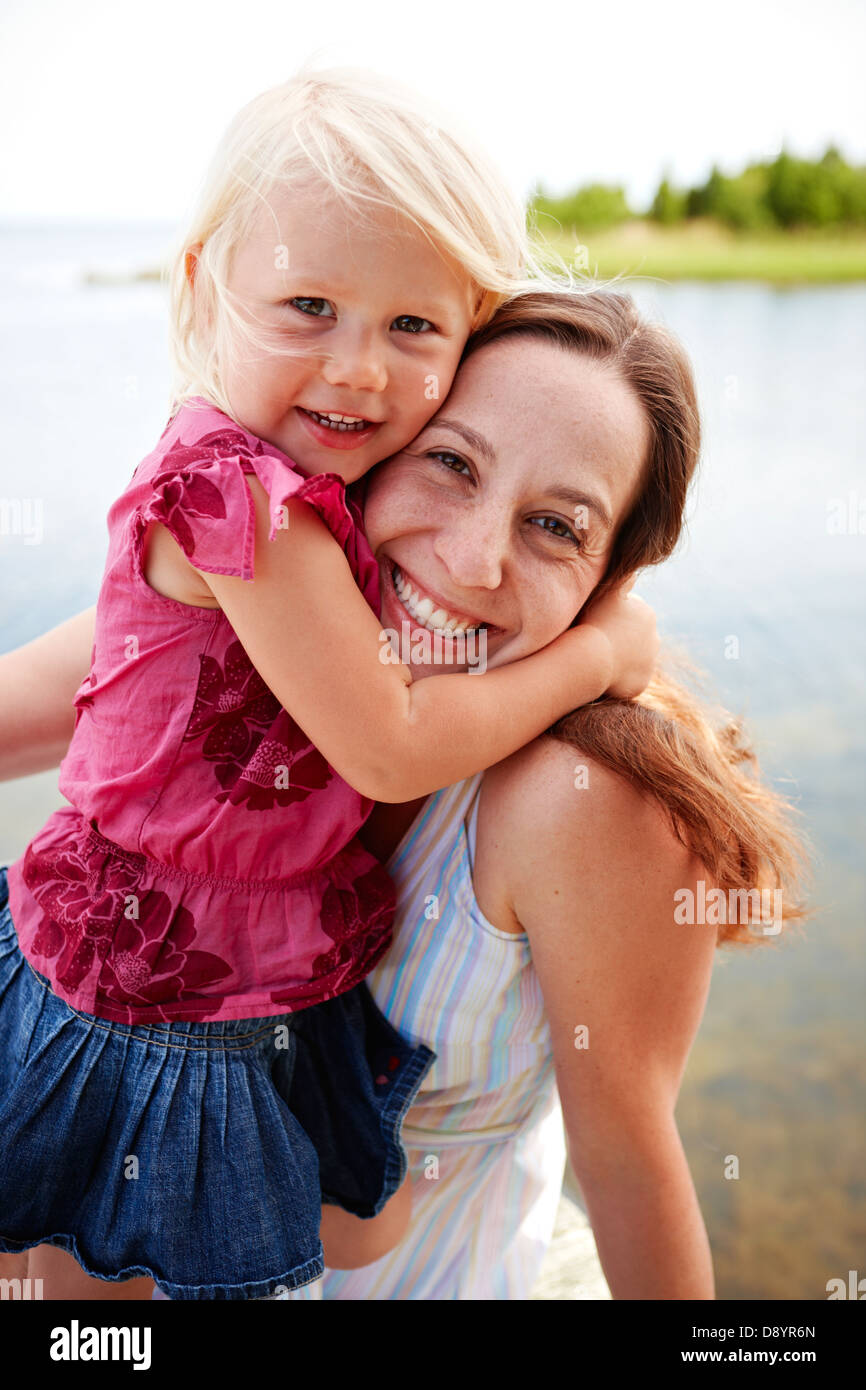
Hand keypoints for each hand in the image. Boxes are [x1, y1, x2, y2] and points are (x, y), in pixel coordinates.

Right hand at [578, 581, 658, 699]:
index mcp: (647, 615)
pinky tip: (601, 673)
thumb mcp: (607, 590)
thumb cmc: (593, 621)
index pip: (630, 615)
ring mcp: (649, 664)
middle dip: (620, 638)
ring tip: (597, 658)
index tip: (594, 622)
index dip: (610, 618)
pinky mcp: (640, 684)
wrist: (589, 658)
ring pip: (633, 659)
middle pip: (634, 638)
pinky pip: (628, 680)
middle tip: (595, 641)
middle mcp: (655, 639)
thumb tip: (635, 571)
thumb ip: (624, 577)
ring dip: (620, 658)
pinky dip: (617, 678)